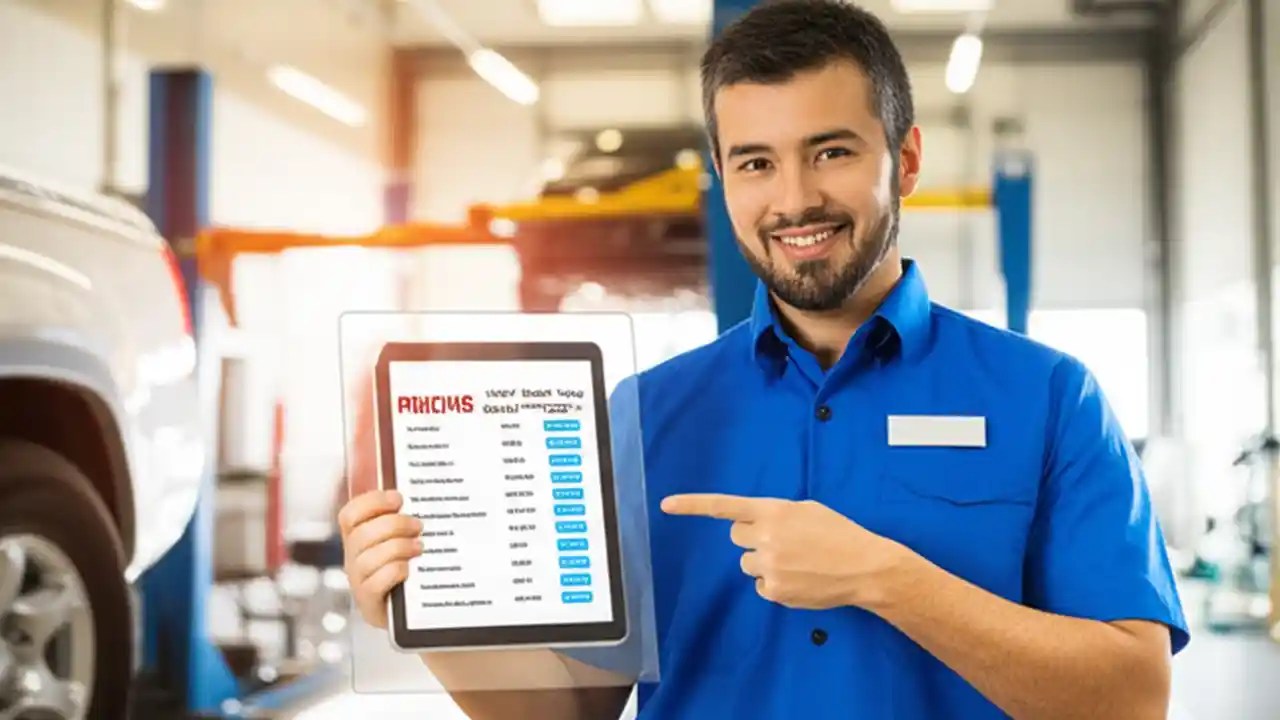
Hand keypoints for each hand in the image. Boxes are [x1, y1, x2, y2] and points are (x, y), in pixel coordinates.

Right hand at [338, 490, 423, 628]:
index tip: (398, 498)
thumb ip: (404, 521)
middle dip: (394, 524)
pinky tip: (409, 569)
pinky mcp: (368, 603)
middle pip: (361, 534)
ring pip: (368, 558)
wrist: (416, 613)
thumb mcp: (404, 541)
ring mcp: (358, 582)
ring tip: (419, 548)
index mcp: (358, 539)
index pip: (350, 514)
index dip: (372, 502)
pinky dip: (394, 571)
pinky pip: (375, 583)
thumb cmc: (412, 572)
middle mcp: (353, 559)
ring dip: (398, 548)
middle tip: (418, 526)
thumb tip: (421, 497)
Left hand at [661, 494, 910, 610]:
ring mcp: (768, 566)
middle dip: (752, 538)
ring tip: (796, 562)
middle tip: (781, 542)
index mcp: (773, 511)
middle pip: (736, 537)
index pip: (724, 507)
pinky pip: (760, 585)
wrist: (864, 566)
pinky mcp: (773, 590)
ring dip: (764, 561)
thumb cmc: (839, 534)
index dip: (692, 505)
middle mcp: (766, 537)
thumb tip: (756, 525)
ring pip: (747, 563)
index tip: (666, 505)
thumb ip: (776, 514)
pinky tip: (799, 578)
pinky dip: (774, 583)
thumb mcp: (807, 510)